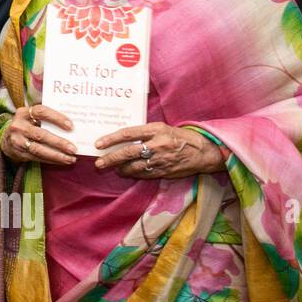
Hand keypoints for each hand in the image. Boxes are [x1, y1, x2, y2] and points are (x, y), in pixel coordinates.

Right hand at [1, 104, 77, 165]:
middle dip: (58, 142)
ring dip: (57, 155)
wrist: (7, 138)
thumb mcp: (31, 116)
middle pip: (40, 134)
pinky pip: (37, 158)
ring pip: (39, 149)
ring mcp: (18, 141)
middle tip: (73, 148)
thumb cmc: (27, 125)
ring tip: (71, 158)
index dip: (56, 118)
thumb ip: (46, 117)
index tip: (70, 126)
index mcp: (23, 113)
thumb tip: (72, 124)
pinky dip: (51, 160)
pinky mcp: (19, 153)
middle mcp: (19, 126)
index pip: (41, 112)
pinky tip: (62, 161)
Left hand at [95, 123, 225, 178]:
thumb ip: (144, 132)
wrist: (203, 151)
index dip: (111, 139)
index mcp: (155, 130)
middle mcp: (157, 144)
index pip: (127, 134)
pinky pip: (144, 174)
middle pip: (128, 152)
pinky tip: (127, 172)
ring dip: (121, 169)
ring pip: (134, 166)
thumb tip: (122, 138)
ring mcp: (161, 159)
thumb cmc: (180, 137)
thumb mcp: (162, 128)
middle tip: (99, 163)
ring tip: (114, 169)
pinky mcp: (164, 171)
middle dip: (111, 159)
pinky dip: (133, 174)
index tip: (98, 144)